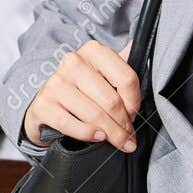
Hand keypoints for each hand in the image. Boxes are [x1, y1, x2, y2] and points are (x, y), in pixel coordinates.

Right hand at [24, 39, 139, 150]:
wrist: (49, 107)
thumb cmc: (84, 91)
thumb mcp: (105, 75)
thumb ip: (124, 69)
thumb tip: (149, 56)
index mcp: (93, 51)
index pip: (126, 78)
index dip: (134, 102)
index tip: (134, 114)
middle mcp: (73, 62)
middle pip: (111, 101)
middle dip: (124, 124)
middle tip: (128, 136)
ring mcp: (56, 83)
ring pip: (95, 115)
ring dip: (111, 134)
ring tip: (118, 141)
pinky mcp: (43, 105)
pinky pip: (74, 126)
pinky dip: (89, 135)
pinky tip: (97, 137)